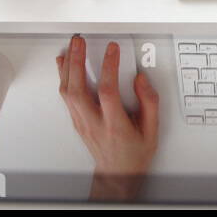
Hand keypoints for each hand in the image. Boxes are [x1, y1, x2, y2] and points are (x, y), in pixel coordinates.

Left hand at [56, 35, 158, 200]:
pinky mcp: (77, 121)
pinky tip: (65, 66)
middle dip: (77, 62)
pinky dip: (64, 78)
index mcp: (114, 126)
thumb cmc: (134, 154)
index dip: (109, 68)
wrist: (118, 173)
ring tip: (71, 48)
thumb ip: (149, 103)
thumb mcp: (152, 131)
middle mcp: (94, 124)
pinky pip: (66, 96)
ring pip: (68, 92)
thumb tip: (141, 81)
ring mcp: (82, 123)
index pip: (107, 92)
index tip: (112, 50)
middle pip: (78, 90)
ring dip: (68, 67)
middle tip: (80, 42)